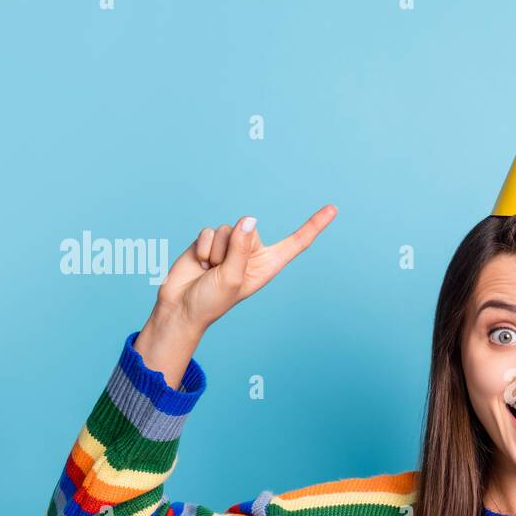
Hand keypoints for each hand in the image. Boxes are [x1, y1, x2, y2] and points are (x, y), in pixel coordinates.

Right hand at [156, 204, 337, 332]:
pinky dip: (202, 248)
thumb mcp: (232, 277)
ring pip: (227, 229)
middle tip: (221, 270)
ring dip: (215, 251)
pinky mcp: (211, 241)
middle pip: (250, 229)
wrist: (181, 307)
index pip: (296, 242)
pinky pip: (208, 231)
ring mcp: (232, 246)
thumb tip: (249, 219)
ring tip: (210, 269)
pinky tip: (199, 263)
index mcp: (268, 265)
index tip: (333, 209)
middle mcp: (252, 253)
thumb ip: (241, 248)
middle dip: (232, 247)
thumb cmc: (212, 300)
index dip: (314, 225)